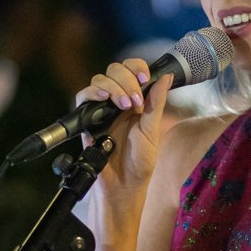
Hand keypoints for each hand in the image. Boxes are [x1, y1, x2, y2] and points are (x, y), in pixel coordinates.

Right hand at [79, 59, 171, 195]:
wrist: (124, 183)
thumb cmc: (140, 161)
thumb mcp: (152, 130)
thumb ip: (157, 102)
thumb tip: (167, 76)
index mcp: (135, 100)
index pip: (132, 70)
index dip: (137, 68)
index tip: (144, 78)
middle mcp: (117, 100)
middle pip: (115, 70)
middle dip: (127, 80)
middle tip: (136, 101)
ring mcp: (101, 108)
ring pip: (100, 79)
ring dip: (114, 87)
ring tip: (124, 106)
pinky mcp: (87, 119)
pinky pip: (83, 96)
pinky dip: (92, 92)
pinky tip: (103, 98)